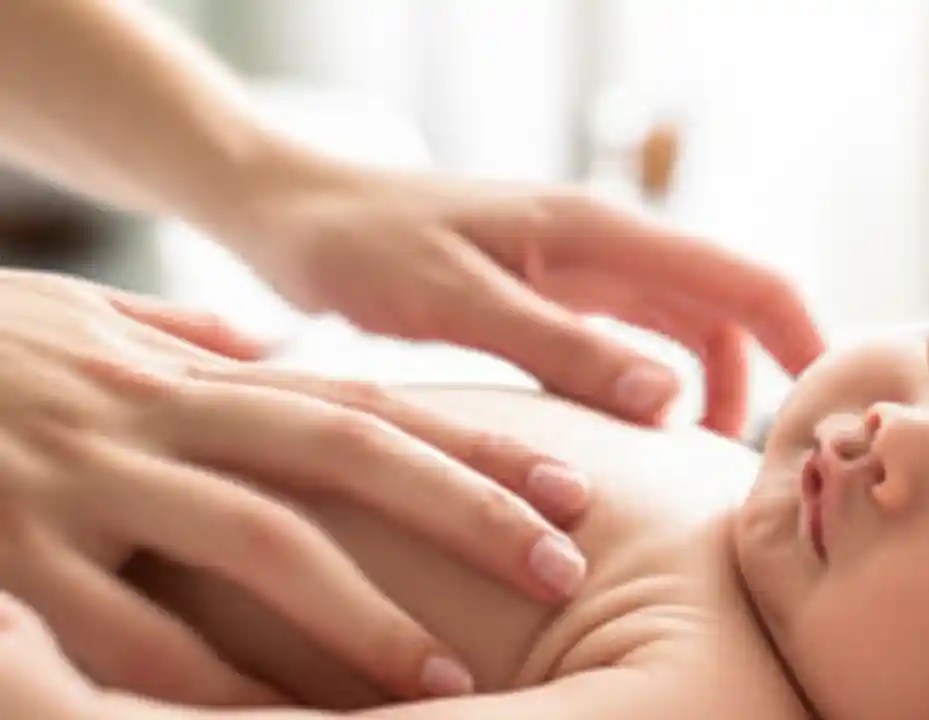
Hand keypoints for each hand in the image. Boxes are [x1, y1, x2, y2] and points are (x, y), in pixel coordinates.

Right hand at [0, 271, 589, 702]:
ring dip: (353, 619)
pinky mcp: (7, 559)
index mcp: (193, 370)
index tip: (568, 483)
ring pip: (247, 548)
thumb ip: (194, 336)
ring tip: (449, 683)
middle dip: (458, 512)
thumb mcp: (94, 320)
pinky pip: (120, 640)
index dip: (473, 443)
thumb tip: (283, 349)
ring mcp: (81, 486)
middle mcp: (157, 417)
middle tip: (556, 568)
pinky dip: (203, 690)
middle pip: (338, 459)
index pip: (365, 401)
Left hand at [213, 152, 824, 434]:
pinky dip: (659, 386)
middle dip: (767, 374)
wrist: (292, 212)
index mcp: (600, 231)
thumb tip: (670, 399)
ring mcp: (582, 271)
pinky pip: (635, 342)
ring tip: (705, 463)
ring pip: (686, 330)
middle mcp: (606, 246)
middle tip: (766, 461)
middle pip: (729, 308)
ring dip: (713, 387)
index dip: (805, 338)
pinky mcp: (553, 296)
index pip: (743, 277)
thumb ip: (561, 345)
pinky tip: (642, 433)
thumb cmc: (359, 244)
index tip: (833, 410)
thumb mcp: (455, 298)